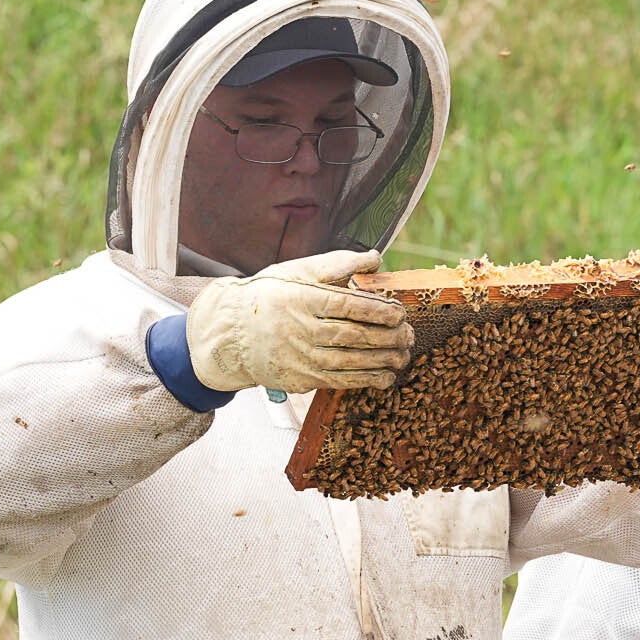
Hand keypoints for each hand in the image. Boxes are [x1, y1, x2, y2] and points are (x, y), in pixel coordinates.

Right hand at [186, 249, 413, 393]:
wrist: (230, 332)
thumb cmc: (269, 296)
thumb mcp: (297, 271)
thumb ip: (337, 264)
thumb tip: (375, 258)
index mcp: (300, 298)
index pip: (346, 305)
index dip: (377, 310)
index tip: (399, 312)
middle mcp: (298, 329)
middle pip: (351, 335)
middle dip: (386, 336)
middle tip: (409, 334)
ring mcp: (298, 357)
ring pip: (348, 361)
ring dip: (382, 360)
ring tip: (403, 354)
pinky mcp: (299, 378)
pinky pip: (338, 381)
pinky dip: (366, 380)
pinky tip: (386, 376)